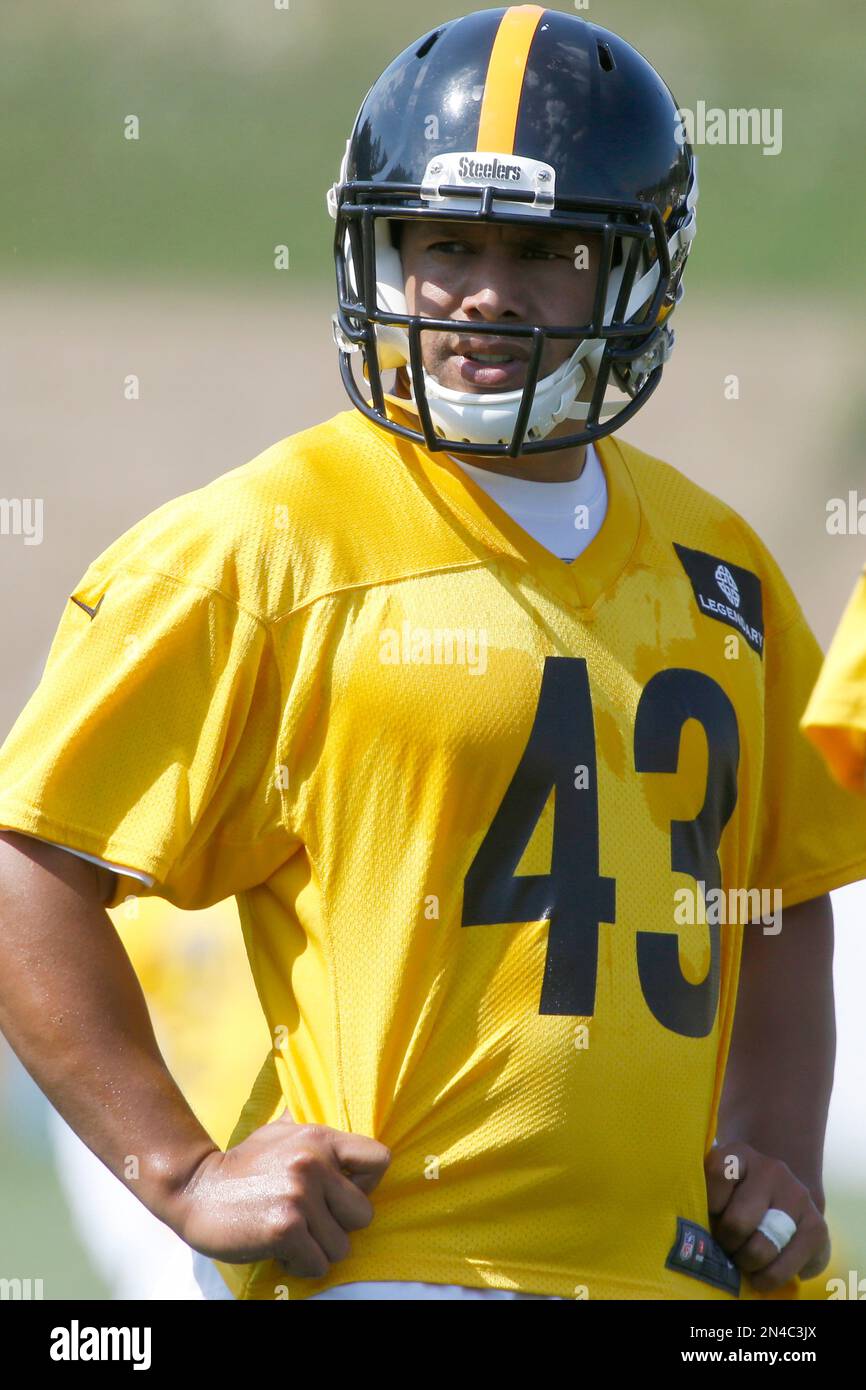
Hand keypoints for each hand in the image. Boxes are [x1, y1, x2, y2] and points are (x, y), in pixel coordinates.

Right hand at [174, 1114, 391, 1277]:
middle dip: (337, 1227)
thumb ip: (308, 1126)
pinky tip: (278, 1249)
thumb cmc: (242, 1166)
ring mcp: (301, 1195)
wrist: (194, 1189)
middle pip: (363, 1215)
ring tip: (290, 1235)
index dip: (367, 1184)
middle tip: (308, 1222)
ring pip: (341, 1246)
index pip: (380, 1159)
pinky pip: (317, 1265)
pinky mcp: (286, 1228)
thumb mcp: (278, 1131)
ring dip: (316, 1250)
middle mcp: (315, 1163)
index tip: (341, 1195)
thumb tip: (326, 1099)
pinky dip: (299, 1265)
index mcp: (320, 1138)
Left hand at [705, 1140, 830, 1292]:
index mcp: (739, 1155)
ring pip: (761, 1248)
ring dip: (746, 1263)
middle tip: (726, 1247)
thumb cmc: (735, 1202)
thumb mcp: (717, 1192)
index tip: (710, 1216)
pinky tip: (760, 1277)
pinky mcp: (816, 1226)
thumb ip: (704, 1202)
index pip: (718, 1173)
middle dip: (727, 1243)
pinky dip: (766, 1279)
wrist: (782, 1205)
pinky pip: (782, 1267)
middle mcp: (771, 1170)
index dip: (709, 1204)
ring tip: (742, 1262)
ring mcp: (797, 1196)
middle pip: (738, 1222)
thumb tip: (696, 1235)